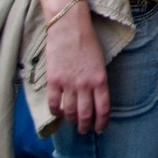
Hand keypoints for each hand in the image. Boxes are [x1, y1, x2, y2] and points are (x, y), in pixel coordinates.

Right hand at [46, 12, 109, 133]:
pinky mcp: (54, 81)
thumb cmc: (87, 40)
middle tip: (85, 130)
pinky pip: (54, 103)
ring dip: (72, 121)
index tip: (100, 128)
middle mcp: (85, 84)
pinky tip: (59, 113)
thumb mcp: (100, 61)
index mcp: (100, 78)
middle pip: (86, 113)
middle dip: (86, 125)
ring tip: (73, 123)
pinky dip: (57, 112)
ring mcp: (68, 83)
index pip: (103, 107)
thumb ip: (98, 79)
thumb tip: (95, 96)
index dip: (102, 121)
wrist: (69, 26)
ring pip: (70, 111)